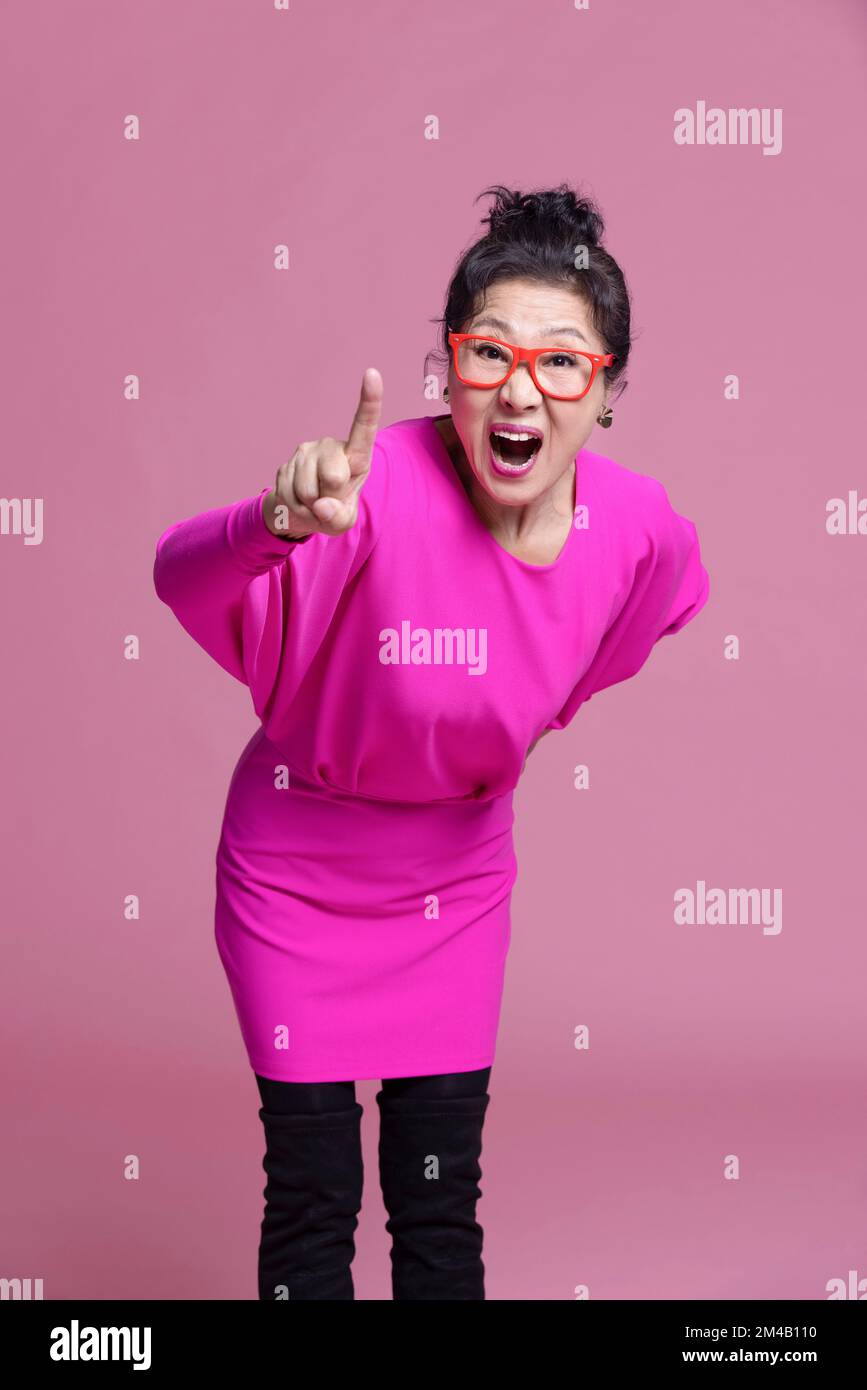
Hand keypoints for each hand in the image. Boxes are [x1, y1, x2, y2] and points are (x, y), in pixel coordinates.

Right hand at [263, 368, 382, 539]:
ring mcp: (306, 453)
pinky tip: (300, 501)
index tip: (373, 373)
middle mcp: (331, 447)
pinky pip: (289, 494)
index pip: (364, 427)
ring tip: (314, 503)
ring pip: (308, 492)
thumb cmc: (333, 511)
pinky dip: (295, 507)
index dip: (369, 401)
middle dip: (330, 499)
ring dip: (310, 506)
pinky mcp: (286, 464)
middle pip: (334, 477)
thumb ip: (339, 517)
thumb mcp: (343, 522)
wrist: (302, 512)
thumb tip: (322, 505)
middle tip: (329, 502)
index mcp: (356, 456)